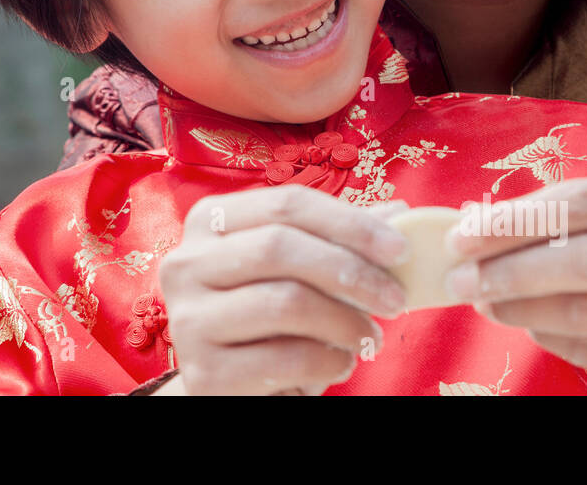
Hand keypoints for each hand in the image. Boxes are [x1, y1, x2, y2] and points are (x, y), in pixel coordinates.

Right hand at [158, 186, 410, 394]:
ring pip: (284, 302)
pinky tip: (340, 362)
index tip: (400, 249)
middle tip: (396, 299)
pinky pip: (286, 358)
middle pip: (280, 247)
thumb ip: (338, 240)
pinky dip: (330, 360)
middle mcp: (186, 262)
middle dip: (351, 272)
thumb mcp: (299, 271)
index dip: (349, 223)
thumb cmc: (267, 317)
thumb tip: (399, 212)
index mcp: (210, 221)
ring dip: (345, 321)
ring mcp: (187, 319)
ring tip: (370, 336)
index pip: (286, 204)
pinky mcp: (204, 373)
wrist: (224, 383)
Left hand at [441, 167, 586, 393]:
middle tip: (458, 277)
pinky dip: (551, 337)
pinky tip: (525, 324)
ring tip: (481, 300)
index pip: (585, 201)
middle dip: (508, 269)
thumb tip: (476, 222)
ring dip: (520, 308)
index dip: (515, 219)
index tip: (460, 234)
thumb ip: (576, 213)